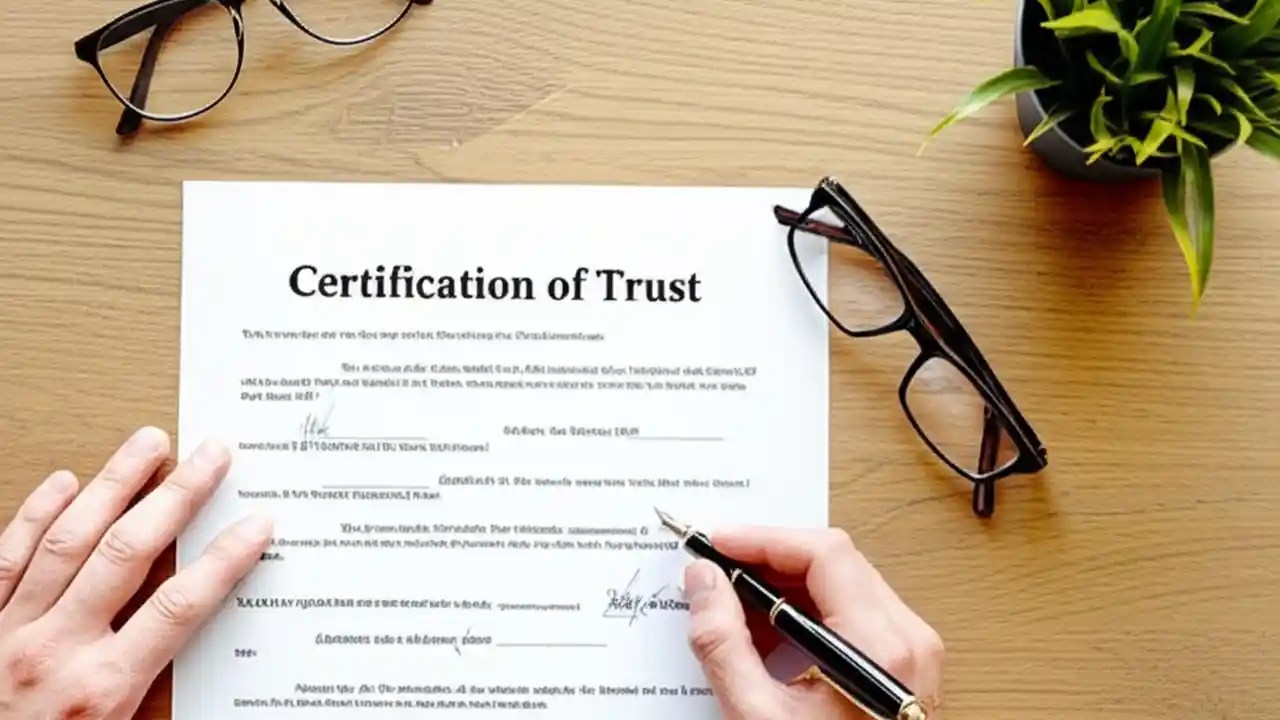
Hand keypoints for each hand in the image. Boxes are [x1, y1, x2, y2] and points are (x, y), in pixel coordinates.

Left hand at [0, 426, 271, 718]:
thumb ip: (155, 697)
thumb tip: (211, 661)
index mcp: (102, 690)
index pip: (179, 606)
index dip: (224, 560)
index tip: (257, 525)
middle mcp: (56, 651)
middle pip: (128, 553)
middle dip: (177, 496)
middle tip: (210, 455)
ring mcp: (9, 632)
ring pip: (69, 540)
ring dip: (114, 484)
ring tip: (147, 444)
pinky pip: (5, 559)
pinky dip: (34, 516)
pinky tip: (62, 482)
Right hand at [683, 527, 943, 719]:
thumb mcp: (759, 716)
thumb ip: (723, 643)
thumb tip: (703, 584)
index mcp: (880, 646)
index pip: (821, 553)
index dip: (762, 539)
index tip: (718, 544)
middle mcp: (909, 639)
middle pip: (835, 560)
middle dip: (769, 559)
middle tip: (719, 569)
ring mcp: (914, 651)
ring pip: (845, 582)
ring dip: (786, 585)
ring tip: (737, 606)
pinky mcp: (907, 665)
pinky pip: (856, 611)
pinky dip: (808, 611)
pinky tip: (769, 633)